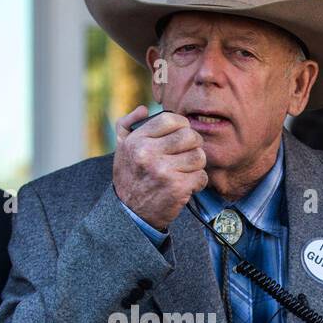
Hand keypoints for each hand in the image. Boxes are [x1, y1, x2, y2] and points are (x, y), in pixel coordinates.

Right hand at [112, 106, 206, 230]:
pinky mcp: (177, 188)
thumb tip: (144, 108)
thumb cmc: (129, 179)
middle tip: (187, 154)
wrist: (130, 214)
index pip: (170, 119)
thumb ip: (127, 124)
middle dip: (193, 145)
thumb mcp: (120, 149)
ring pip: (198, 156)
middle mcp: (148, 153)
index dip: (182, 125)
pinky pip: (201, 176)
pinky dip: (198, 183)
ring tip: (186, 171)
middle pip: (189, 136)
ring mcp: (163, 171)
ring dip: (196, 165)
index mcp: (136, 141)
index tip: (181, 135)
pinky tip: (187, 186)